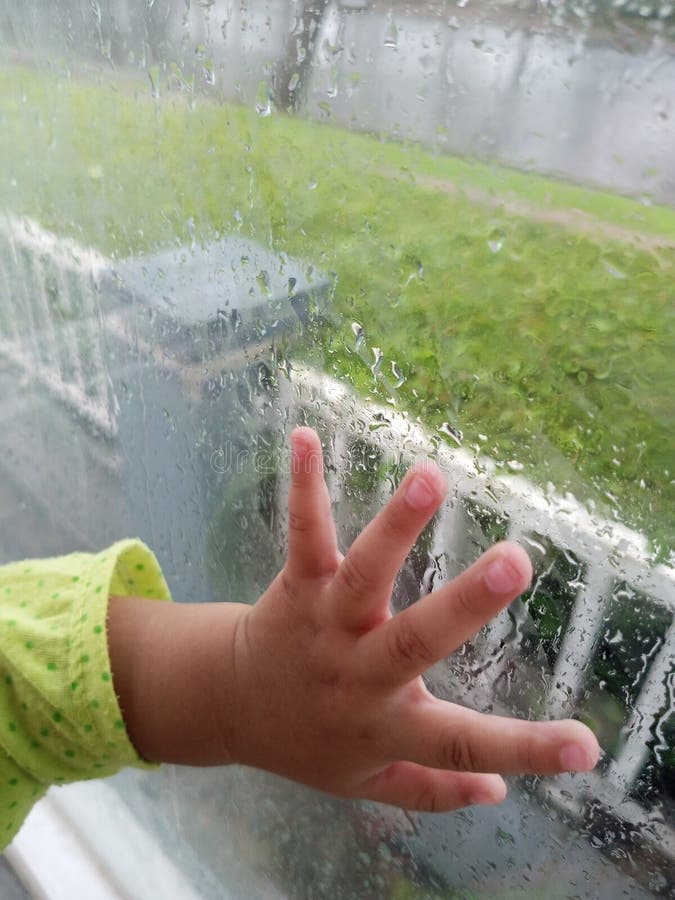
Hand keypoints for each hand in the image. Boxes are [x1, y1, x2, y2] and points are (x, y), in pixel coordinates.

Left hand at [224, 427, 599, 810]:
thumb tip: (499, 793)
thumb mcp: (367, 782)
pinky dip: (306, 486)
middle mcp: (356, 672)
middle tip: (515, 561)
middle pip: (414, 640)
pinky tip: (304, 437)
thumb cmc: (309, 740)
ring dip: (396, 525)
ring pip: (364, 574)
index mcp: (385, 724)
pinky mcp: (298, 584)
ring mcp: (325, 622)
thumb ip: (432, 788)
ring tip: (430, 477)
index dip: (525, 749)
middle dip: (465, 603)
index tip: (586, 746)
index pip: (462, 744)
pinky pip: (304, 534)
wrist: (227, 706)